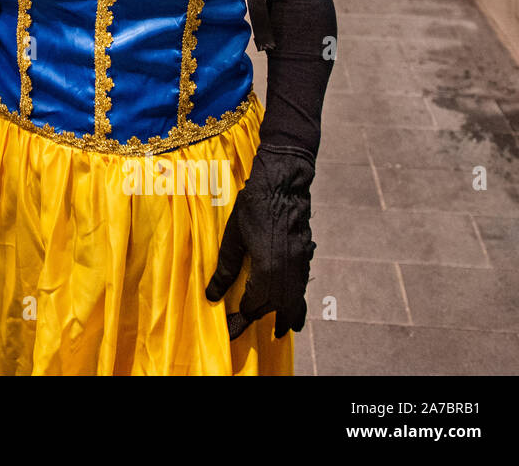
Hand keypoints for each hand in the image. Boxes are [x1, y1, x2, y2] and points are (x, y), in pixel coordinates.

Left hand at [206, 142, 315, 339]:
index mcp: (268, 271)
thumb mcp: (232, 239)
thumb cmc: (252, 208)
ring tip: (285, 329)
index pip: (254, 306)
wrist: (283, 185)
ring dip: (289, 315)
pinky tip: (296, 302)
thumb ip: (225, 270)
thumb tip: (212, 296)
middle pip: (277, 307)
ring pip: (296, 299)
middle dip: (267, 320)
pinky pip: (303, 285)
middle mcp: (288, 273)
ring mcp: (300, 264)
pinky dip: (299, 299)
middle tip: (260, 333)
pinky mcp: (306, 255)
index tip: (230, 327)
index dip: (241, 318)